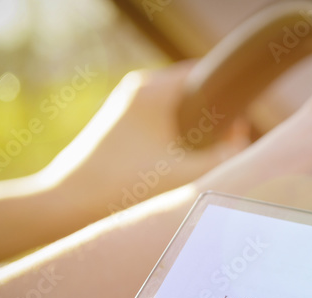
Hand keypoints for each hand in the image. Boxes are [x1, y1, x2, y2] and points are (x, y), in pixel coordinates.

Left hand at [42, 61, 249, 219]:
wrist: (66, 206)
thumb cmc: (123, 188)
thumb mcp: (187, 175)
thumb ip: (227, 159)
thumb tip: (244, 146)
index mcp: (154, 89)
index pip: (209, 75)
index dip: (234, 98)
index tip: (246, 127)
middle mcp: (139, 92)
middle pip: (197, 98)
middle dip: (218, 123)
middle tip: (232, 153)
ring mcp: (128, 112)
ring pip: (182, 118)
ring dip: (200, 139)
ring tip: (208, 167)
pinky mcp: (122, 134)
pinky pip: (165, 132)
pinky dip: (180, 148)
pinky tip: (185, 175)